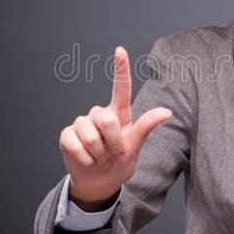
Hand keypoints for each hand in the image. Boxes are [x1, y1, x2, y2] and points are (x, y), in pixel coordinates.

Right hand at [59, 45, 172, 208]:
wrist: (99, 183)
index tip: (120, 50)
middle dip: (111, 143)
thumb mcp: (135, 148)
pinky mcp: (67, 135)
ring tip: (99, 158)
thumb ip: (145, 128)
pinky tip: (86, 160)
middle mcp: (99, 114)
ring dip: (98, 154)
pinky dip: (84, 159)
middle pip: (105, 118)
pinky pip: (74, 144)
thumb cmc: (119, 163)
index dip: (120, 68)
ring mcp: (81, 123)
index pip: (120, 88)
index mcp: (118, 114)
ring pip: (89, 135)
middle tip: (113, 154)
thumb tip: (166, 111)